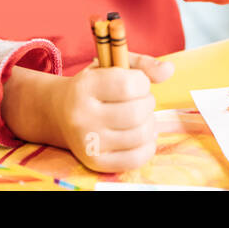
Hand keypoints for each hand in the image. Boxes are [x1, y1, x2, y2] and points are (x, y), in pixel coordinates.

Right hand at [9, 52, 173, 172]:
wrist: (59, 113)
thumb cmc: (93, 86)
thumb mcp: (112, 65)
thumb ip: (143, 64)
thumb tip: (169, 70)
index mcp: (84, 87)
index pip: (128, 85)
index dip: (142, 82)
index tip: (136, 82)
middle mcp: (82, 116)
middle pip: (136, 113)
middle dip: (147, 103)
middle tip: (139, 100)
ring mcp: (88, 142)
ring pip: (140, 135)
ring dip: (149, 123)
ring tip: (139, 116)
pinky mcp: (95, 162)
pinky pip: (136, 158)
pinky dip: (147, 145)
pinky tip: (141, 134)